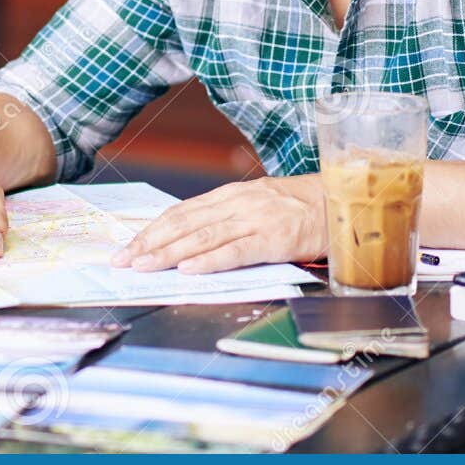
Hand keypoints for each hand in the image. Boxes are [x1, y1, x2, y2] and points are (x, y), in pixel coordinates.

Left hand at [110, 175, 324, 273]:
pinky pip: (236, 251)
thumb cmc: (299, 207)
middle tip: (123, 260)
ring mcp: (255, 219)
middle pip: (183, 224)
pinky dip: (210, 260)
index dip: (150, 230)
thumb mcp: (256, 205)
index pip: (179, 213)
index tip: (127, 246)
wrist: (342, 199)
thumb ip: (226, 218)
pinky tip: (188, 269)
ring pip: (202, 237)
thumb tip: (189, 239)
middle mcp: (236, 204)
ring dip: (168, 253)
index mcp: (229, 195)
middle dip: (149, 243)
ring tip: (144, 266)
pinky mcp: (274, 238)